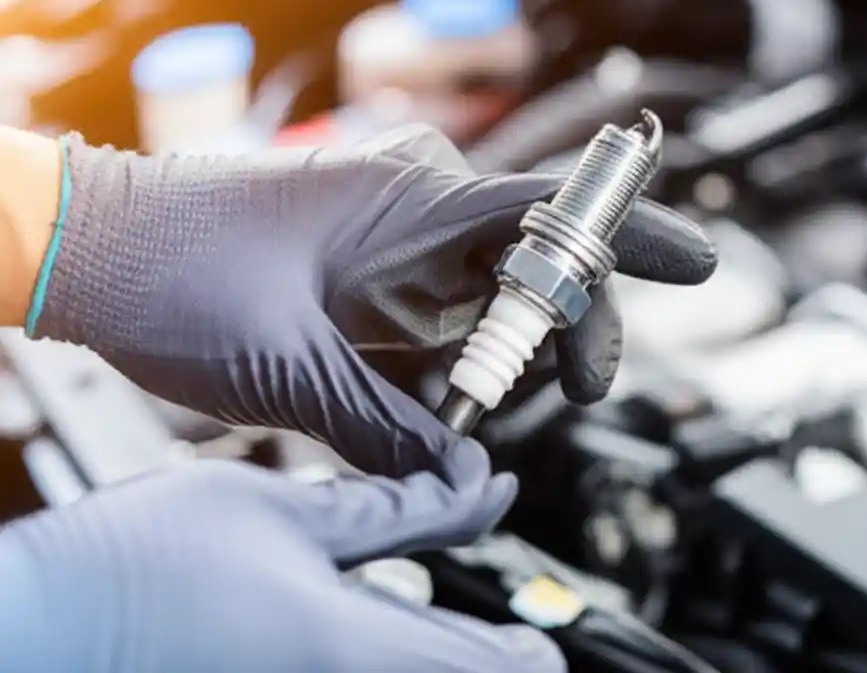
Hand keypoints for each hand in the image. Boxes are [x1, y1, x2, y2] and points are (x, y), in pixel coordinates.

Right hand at [0, 440, 565, 672]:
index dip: (532, 649)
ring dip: (426, 652)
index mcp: (360, 652)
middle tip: (480, 615)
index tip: (539, 629)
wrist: (37, 625)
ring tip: (410, 605)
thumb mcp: (288, 510)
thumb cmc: (145, 563)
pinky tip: (345, 623)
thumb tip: (482, 488)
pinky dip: (372, 656)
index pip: (500, 671)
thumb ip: (398, 506)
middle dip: (481, 653)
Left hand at [29, 127, 715, 474]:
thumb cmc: (174, 275)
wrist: (93, 251)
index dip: (633, 238)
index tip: (701, 266)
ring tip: (479, 411)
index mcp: (413, 203)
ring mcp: (399, 241)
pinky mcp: (375, 273)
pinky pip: (448, 315)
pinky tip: (437, 400)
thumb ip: (388, 432)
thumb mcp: (292, 372)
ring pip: (499, 296)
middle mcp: (419, 212)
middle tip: (582, 392)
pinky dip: (457, 362)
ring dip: (509, 355)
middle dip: (574, 328)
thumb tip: (460, 486)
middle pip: (543, 263)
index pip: (551, 213)